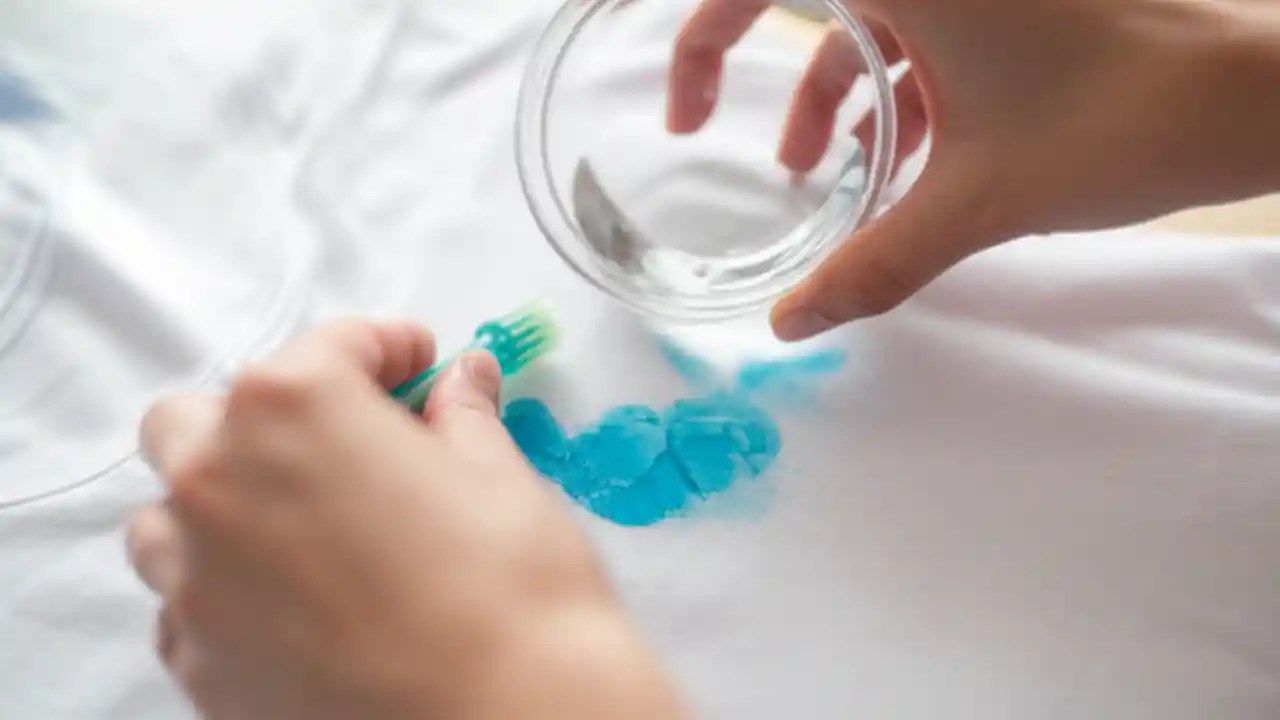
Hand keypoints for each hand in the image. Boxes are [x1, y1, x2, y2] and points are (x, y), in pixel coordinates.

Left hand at [127, 320, 685, 719]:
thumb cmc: (512, 592)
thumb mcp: (499, 476)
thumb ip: (461, 416)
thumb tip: (461, 383)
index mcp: (294, 408)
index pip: (330, 346)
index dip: (387, 349)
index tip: (418, 366)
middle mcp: (219, 482)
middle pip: (207, 417)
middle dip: (274, 416)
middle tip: (351, 441)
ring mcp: (195, 578)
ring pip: (169, 512)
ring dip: (225, 501)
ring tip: (307, 524)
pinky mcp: (199, 663)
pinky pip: (184, 601)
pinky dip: (226, 585)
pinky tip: (297, 601)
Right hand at [669, 0, 1279, 339]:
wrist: (1254, 96)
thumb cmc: (1123, 118)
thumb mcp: (976, 199)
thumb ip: (872, 263)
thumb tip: (791, 325)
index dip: (697, 41)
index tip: (686, 115)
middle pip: (801, 3)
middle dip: (746, 60)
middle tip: (706, 125)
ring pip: (862, 23)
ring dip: (828, 92)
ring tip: (813, 169)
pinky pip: (914, 30)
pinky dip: (890, 86)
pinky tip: (891, 154)